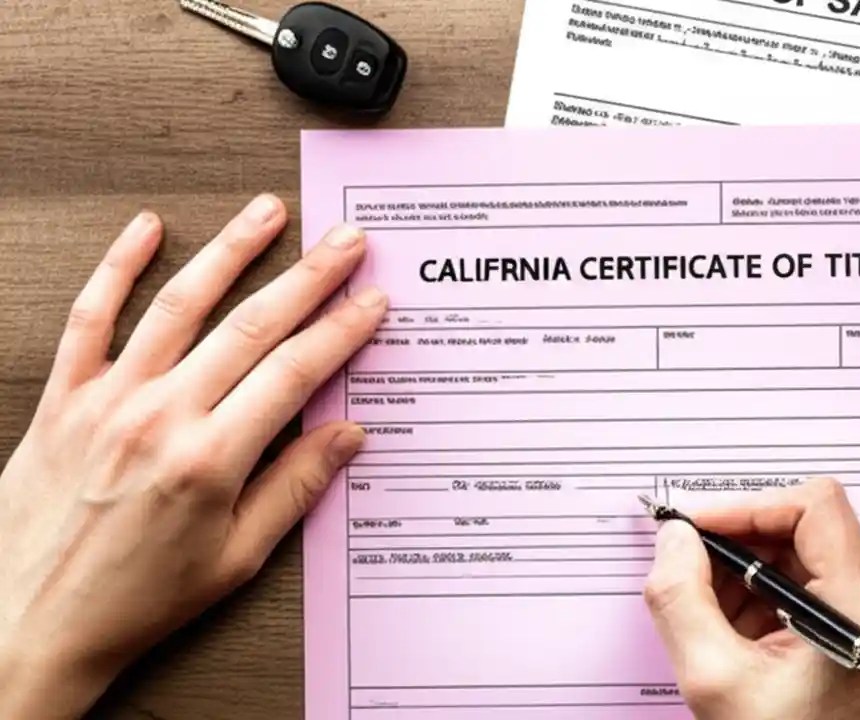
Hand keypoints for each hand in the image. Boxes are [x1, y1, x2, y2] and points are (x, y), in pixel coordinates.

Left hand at [0, 196, 384, 719]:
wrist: (31, 624)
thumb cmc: (134, 602)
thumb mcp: (233, 560)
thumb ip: (293, 489)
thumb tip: (347, 436)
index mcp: (211, 460)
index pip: (296, 373)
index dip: (342, 330)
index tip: (371, 301)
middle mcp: (162, 417)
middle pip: (252, 326)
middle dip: (308, 276)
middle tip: (345, 241)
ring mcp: (109, 400)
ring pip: (180, 305)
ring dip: (231, 252)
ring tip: (268, 213)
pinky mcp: (65, 399)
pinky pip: (91, 318)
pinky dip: (118, 267)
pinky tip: (146, 230)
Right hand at [643, 478, 859, 719]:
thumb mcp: (714, 680)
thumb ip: (682, 598)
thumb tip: (676, 539)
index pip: (814, 506)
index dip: (746, 507)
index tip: (697, 527)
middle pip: (808, 529)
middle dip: (741, 549)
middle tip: (691, 576)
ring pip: (810, 556)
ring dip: (752, 577)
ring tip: (716, 622)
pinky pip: (820, 586)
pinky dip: (772, 599)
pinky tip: (743, 637)